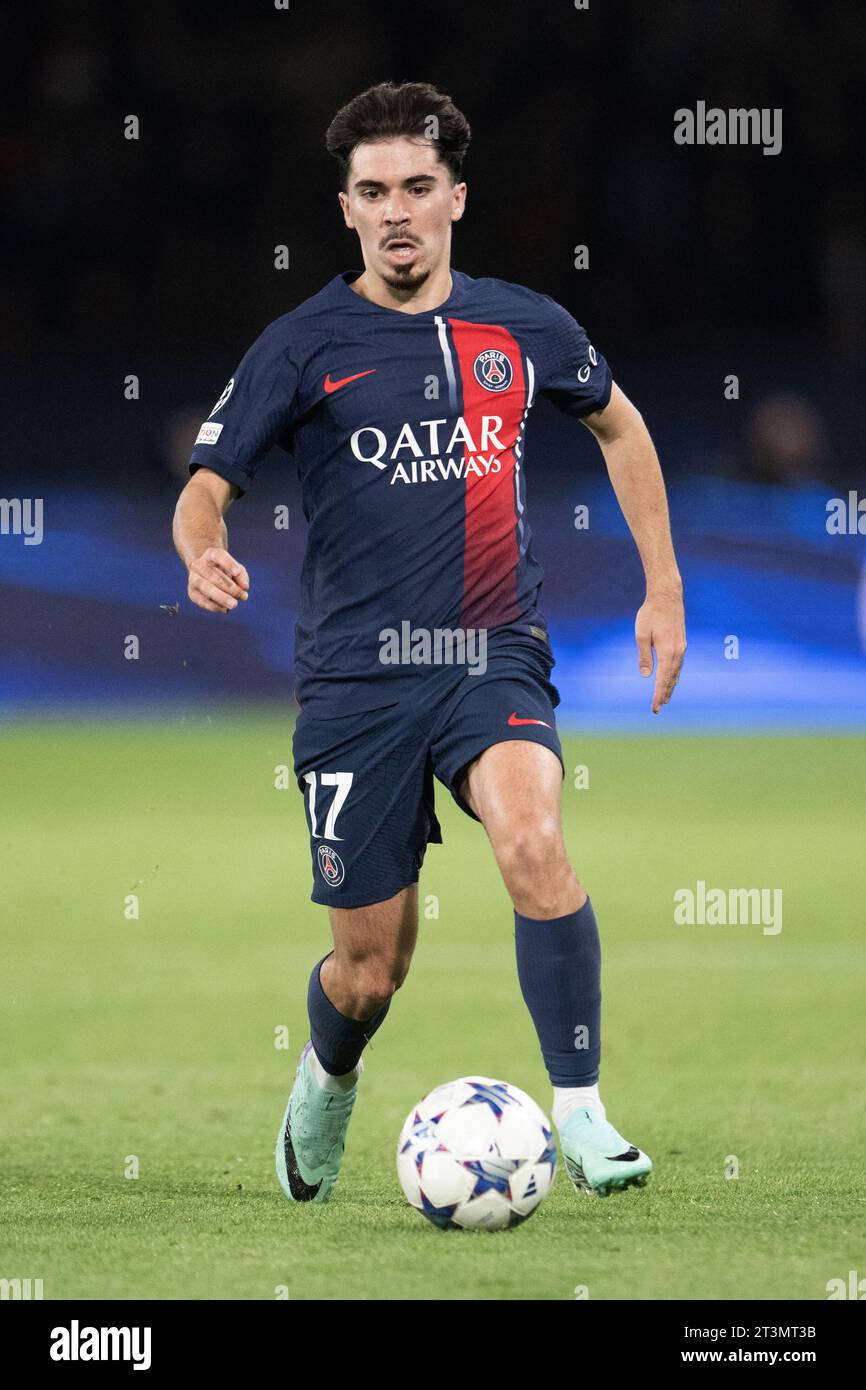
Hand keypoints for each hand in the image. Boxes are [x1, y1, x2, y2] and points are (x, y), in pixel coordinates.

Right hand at [187, 547, 248, 612]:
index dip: (228, 564)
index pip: (219, 556)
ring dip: (221, 597)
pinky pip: (203, 601)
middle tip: (244, 596)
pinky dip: (215, 606)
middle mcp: (199, 565)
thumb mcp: (236, 569)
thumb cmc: (226, 571)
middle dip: (230, 587)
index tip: (237, 573)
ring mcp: (193, 579)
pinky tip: (225, 609)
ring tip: (234, 605)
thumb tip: (244, 587)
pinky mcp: (192, 593)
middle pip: (213, 576)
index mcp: (210, 555)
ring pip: (206, 588)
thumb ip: (242, 575)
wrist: (207, 575)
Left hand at [635, 589, 685, 712]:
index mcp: (667, 653)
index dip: (657, 695)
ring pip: (676, 673)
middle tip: (658, 709)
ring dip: (670, 686)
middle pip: (671, 680)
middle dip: (664, 695)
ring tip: (665, 699)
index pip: (662, 680)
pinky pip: (679, 665)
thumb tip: (646, 675)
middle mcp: (677, 653)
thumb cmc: (651, 614)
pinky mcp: (681, 643)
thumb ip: (644, 656)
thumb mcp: (641, 635)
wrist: (667, 597)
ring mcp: (681, 648)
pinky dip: (675, 675)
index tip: (654, 708)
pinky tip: (673, 680)